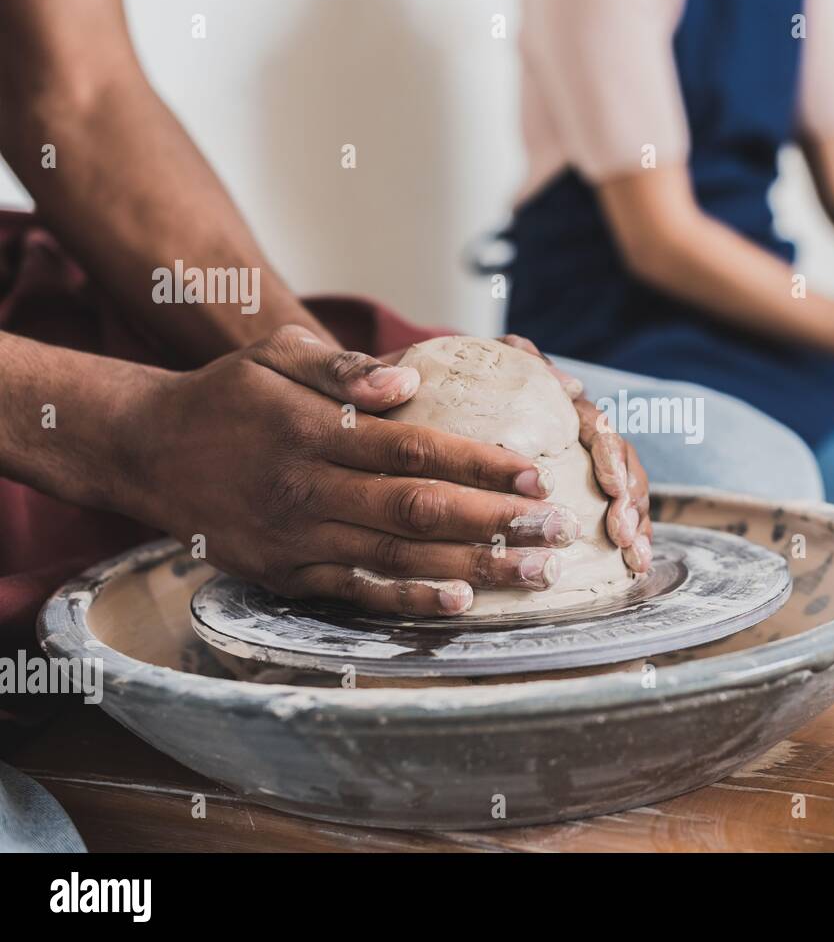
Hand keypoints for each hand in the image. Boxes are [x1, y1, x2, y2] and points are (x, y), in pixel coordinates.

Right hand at [122, 326, 583, 615]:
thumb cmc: (226, 396)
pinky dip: (411, 598)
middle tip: (560, 530)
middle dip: (498, 522)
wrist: (147, 452)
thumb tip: (407, 381)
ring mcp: (297, 540)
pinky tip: (462, 602)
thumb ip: (341, 367)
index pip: (416, 451)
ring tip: (536, 572)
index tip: (538, 473)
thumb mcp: (274, 355)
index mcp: (315, 433)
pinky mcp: (285, 575)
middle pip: (419, 511)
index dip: (482, 465)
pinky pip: (357, 591)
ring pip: (398, 557)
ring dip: (474, 566)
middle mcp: (309, 491)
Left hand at [499, 335, 652, 572]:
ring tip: (635, 558)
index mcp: (568, 410)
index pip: (600, 430)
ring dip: (637, 524)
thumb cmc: (477, 391)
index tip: (611, 487)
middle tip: (622, 534)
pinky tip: (636, 566)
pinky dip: (634, 539)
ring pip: (628, 493)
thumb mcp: (490, 370)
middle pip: (623, 466)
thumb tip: (540, 361)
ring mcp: (592, 468)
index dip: (610, 459)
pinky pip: (622, 517)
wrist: (462, 409)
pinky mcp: (592, 498)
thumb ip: (512, 357)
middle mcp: (586, 438)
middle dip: (629, 502)